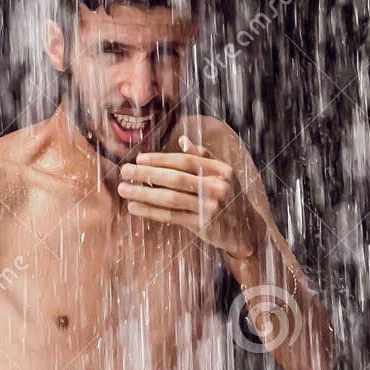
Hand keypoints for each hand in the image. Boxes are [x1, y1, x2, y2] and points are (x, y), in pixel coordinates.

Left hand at [116, 135, 257, 260]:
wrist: (245, 229)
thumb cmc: (228, 197)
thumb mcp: (223, 174)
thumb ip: (203, 157)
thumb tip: (182, 140)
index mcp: (220, 170)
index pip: (185, 161)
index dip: (161, 159)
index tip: (139, 159)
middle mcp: (216, 187)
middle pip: (175, 178)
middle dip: (147, 174)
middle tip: (125, 171)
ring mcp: (209, 207)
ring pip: (171, 198)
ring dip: (144, 193)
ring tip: (124, 189)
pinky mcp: (202, 225)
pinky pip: (172, 216)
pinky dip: (151, 211)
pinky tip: (135, 207)